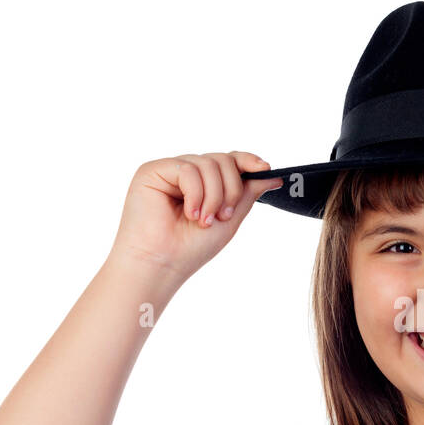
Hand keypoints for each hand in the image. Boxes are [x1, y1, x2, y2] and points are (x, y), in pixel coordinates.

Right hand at [108, 151, 282, 283]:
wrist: (161, 265)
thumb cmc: (189, 249)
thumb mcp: (229, 219)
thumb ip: (247, 193)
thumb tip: (271, 175)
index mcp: (202, 184)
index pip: (228, 161)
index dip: (247, 161)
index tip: (265, 169)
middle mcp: (186, 174)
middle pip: (222, 160)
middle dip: (231, 188)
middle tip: (223, 215)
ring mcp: (169, 171)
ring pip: (207, 163)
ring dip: (213, 196)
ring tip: (203, 221)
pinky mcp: (153, 170)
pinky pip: (187, 169)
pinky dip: (195, 194)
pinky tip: (189, 214)